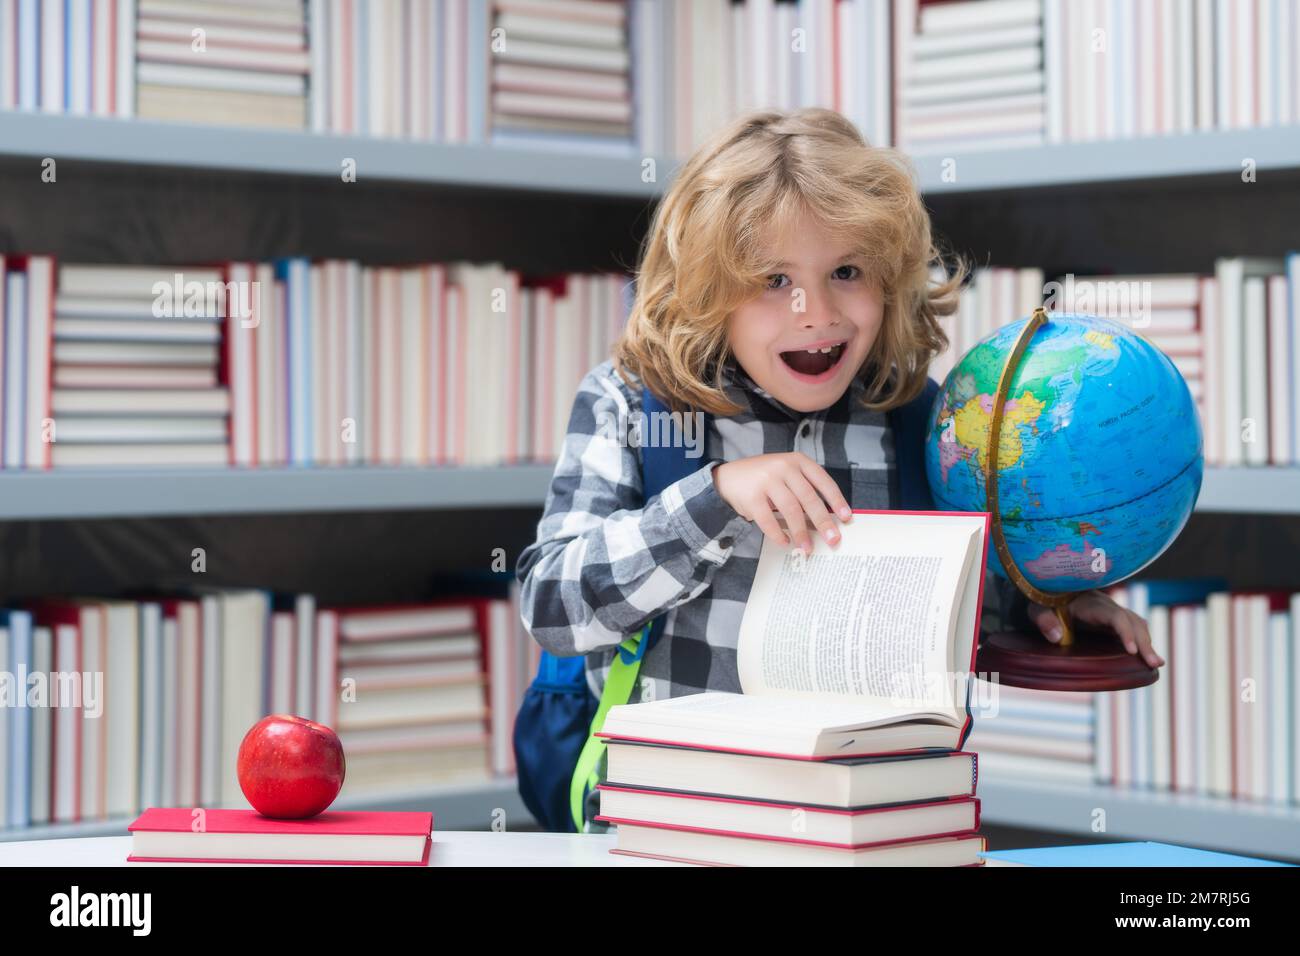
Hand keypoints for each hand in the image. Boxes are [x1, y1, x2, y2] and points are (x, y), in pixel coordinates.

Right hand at [711, 452, 851, 555]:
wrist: (729, 476)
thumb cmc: (765, 479)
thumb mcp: (787, 475)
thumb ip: (804, 491)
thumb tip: (825, 522)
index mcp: (798, 461)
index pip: (823, 481)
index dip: (836, 500)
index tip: (846, 518)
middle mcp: (784, 467)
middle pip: (809, 498)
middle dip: (823, 522)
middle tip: (832, 540)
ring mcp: (766, 480)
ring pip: (791, 510)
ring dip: (801, 532)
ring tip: (806, 548)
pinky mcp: (752, 496)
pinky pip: (768, 520)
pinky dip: (778, 534)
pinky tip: (785, 542)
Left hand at [1027, 589, 1164, 668]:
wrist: (1049, 589)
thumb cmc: (1043, 601)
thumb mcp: (1037, 609)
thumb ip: (1044, 620)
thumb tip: (1057, 636)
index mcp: (1090, 603)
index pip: (1115, 616)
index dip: (1125, 632)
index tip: (1131, 651)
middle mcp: (1106, 605)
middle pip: (1132, 621)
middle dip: (1144, 642)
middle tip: (1153, 663)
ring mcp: (1111, 611)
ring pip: (1136, 624)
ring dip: (1148, 643)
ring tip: (1156, 664)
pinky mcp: (1112, 619)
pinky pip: (1133, 627)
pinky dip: (1143, 640)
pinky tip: (1148, 657)